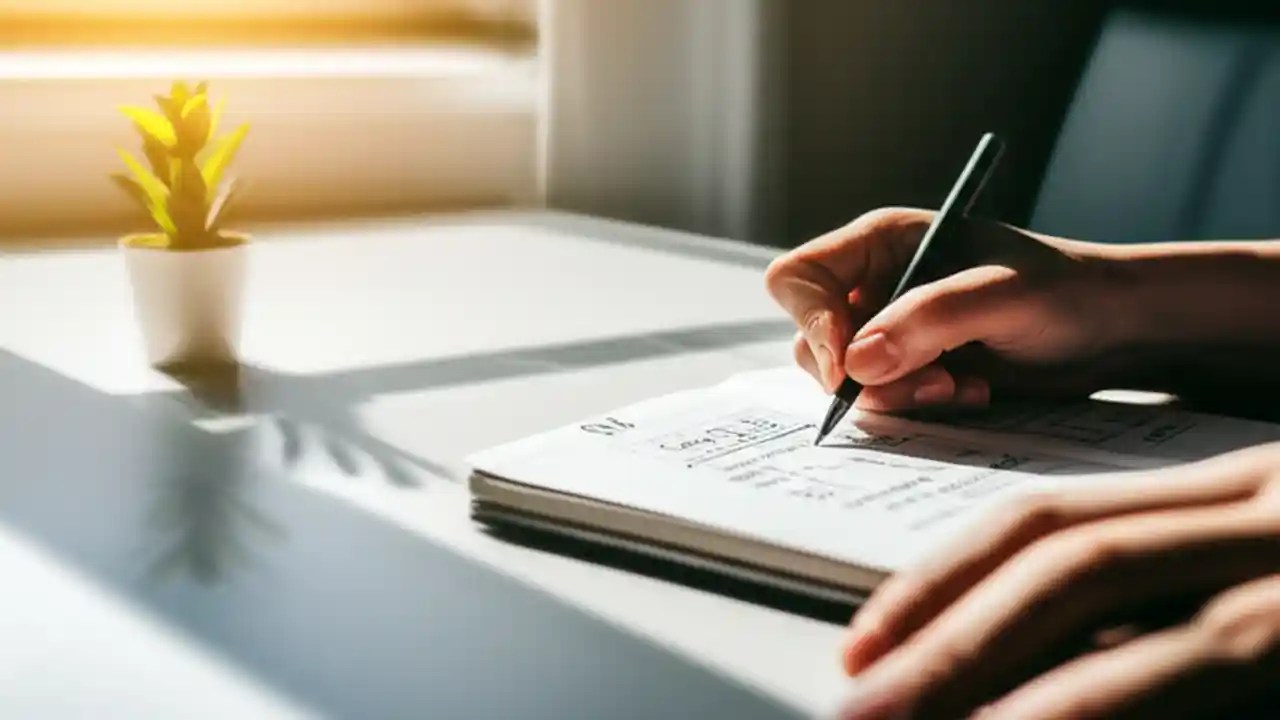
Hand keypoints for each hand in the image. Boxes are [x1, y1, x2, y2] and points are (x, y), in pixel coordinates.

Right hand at [764, 208, 1125, 411]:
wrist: (1113, 331)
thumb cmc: (1068, 291)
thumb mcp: (1003, 296)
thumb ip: (929, 320)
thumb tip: (857, 363)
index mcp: (881, 243)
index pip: (798, 278)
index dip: (812, 322)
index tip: (850, 365)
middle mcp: (874, 285)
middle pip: (812, 339)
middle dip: (865, 373)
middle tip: (934, 382)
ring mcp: (889, 330)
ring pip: (844, 380)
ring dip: (897, 395)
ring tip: (960, 388)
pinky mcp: (909, 370)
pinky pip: (880, 401)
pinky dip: (918, 408)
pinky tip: (969, 393)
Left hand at [837, 443, 1279, 718]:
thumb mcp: (1260, 596)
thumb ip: (1156, 621)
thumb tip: (1023, 674)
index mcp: (1222, 494)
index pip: (1048, 516)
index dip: (942, 578)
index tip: (866, 643)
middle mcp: (1250, 501)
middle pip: (1051, 546)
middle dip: (939, 627)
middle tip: (855, 702)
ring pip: (1093, 577)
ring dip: (974, 654)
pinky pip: (1191, 656)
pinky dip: (1081, 702)